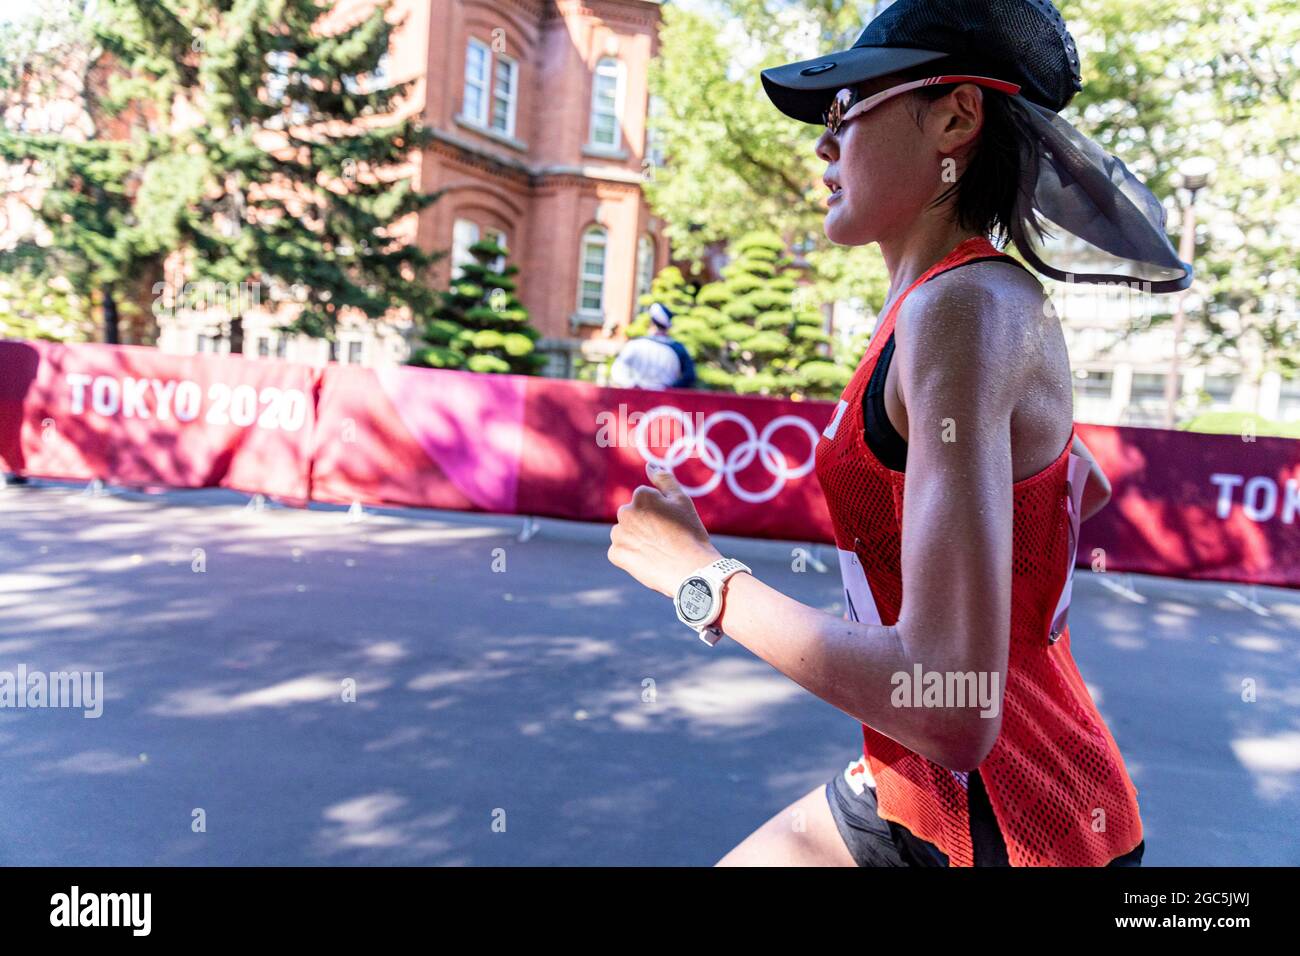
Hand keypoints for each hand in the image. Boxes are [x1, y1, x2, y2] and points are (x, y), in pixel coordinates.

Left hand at [608, 464, 721, 596]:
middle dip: (645, 525)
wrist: (691, 569)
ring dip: (636, 539)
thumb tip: (649, 465)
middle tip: (665, 539)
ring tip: (656, 550)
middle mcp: (625, 512)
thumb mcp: (682, 501)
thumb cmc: (690, 533)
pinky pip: (619, 552)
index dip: (661, 515)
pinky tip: (647, 560)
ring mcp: (618, 534)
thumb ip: (664, 479)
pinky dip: (630, 556)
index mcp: (640, 496)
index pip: (646, 502)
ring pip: (625, 533)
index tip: (671, 526)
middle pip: (634, 517)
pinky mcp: (616, 554)